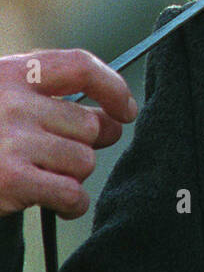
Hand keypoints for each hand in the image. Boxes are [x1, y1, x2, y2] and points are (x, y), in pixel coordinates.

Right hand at [0, 50, 138, 218]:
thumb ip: (41, 97)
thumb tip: (109, 115)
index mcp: (10, 74)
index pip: (80, 66)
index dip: (113, 87)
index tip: (125, 109)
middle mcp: (13, 103)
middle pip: (90, 123)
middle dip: (90, 144)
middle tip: (71, 156)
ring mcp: (11, 141)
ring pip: (84, 160)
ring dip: (74, 176)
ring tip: (48, 178)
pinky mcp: (11, 180)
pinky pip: (71, 193)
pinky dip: (73, 204)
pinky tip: (60, 203)